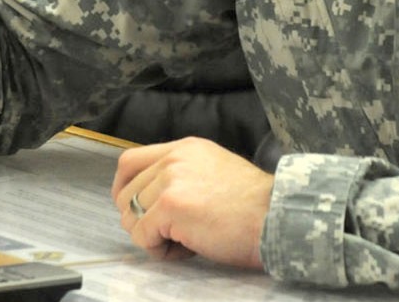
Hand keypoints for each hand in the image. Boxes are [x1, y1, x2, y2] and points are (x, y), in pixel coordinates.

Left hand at [112, 137, 272, 268]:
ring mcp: (170, 180)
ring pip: (131, 216)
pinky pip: (143, 235)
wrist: (274, 215)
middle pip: (125, 192)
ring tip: (183, 241)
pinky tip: (186, 248)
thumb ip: (184, 175)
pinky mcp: (170, 205)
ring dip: (152, 236)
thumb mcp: (214, 171)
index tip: (133, 209)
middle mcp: (174, 158)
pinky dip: (159, 250)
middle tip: (169, 234)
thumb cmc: (253, 205)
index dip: (124, 189)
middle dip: (139, 220)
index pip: (130, 161)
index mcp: (185, 148)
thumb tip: (155, 199)